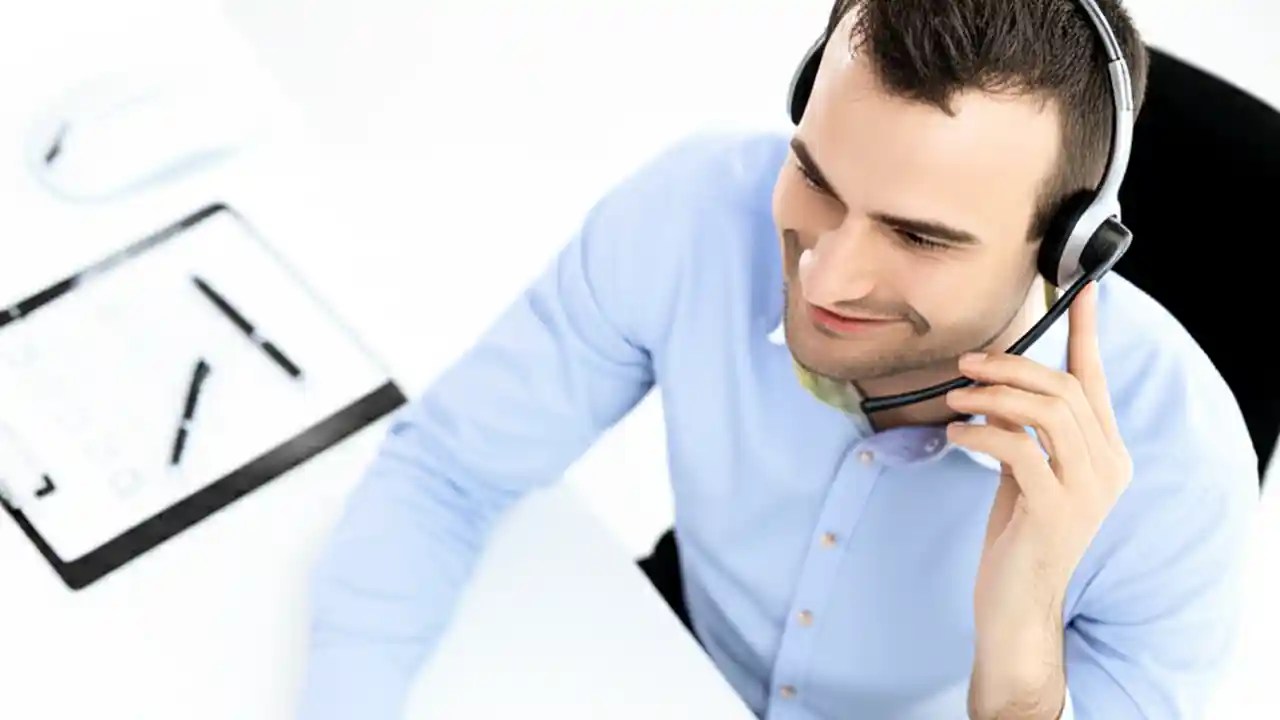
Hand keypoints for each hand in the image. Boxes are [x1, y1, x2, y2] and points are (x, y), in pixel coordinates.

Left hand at [943, 281, 1132, 717]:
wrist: (1016, 603)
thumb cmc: (1016, 534)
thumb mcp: (1024, 472)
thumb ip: (1026, 431)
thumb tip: (999, 383)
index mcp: (1106, 452)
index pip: (1096, 379)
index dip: (1087, 332)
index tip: (1080, 289)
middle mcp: (1109, 466)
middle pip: (1065, 389)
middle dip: (1012, 367)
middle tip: (966, 364)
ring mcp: (1088, 490)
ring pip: (1047, 412)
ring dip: (994, 396)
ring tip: (955, 397)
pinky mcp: (1057, 510)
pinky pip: (1017, 449)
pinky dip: (981, 433)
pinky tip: (955, 435)